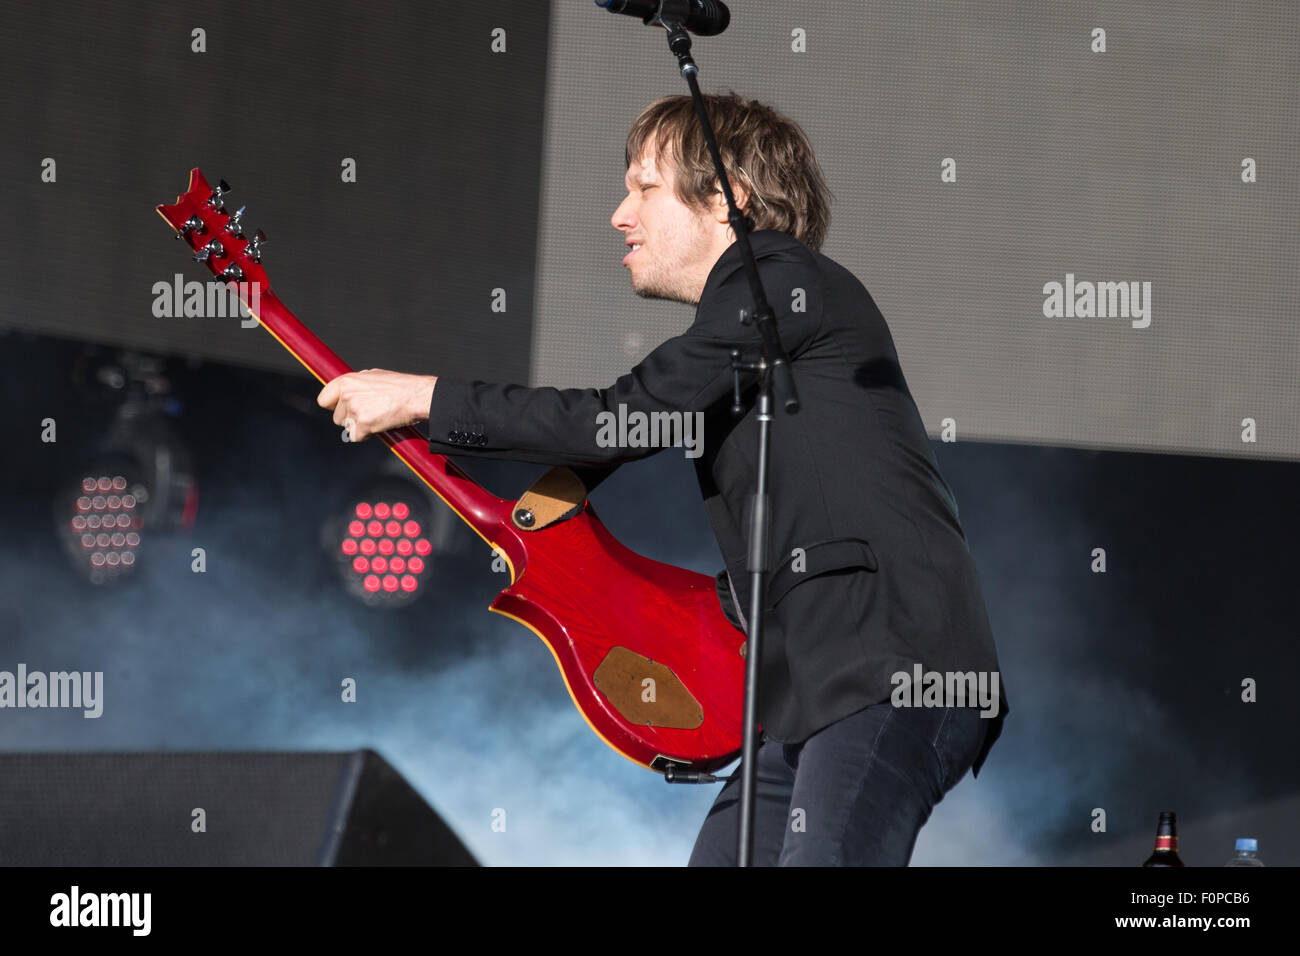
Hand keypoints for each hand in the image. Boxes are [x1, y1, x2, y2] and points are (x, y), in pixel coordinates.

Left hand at [316, 369, 436, 441]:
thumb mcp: (374, 376)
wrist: (417, 396)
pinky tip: (379, 425)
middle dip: (350, 418)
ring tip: (377, 417)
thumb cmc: (400, 386)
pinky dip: (367, 435)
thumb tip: (348, 389)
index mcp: (347, 381)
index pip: (324, 400)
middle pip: (336, 417)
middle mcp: (347, 394)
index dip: (333, 407)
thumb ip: (357, 383)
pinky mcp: (362, 424)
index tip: (340, 410)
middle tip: (368, 413)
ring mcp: (354, 410)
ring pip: (347, 427)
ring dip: (359, 426)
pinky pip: (356, 437)